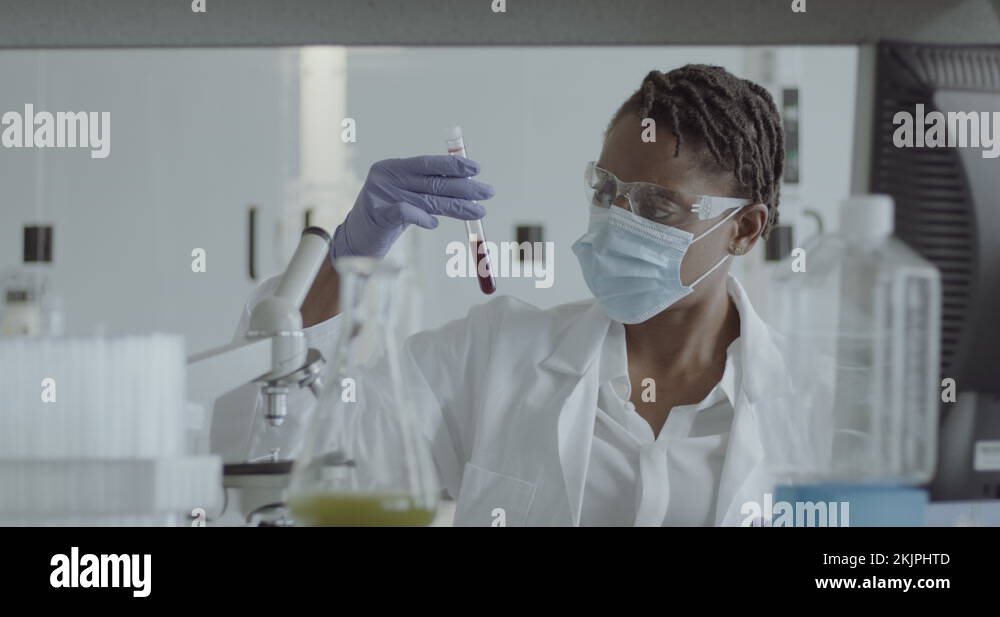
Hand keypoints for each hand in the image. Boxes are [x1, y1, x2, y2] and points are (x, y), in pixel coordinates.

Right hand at [331, 155, 494, 257]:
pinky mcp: (377, 215)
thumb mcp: (408, 199)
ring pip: (426, 199)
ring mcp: (380, 195)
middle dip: (464, 188)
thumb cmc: (386, 218)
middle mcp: (387, 177)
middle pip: (432, 182)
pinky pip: (406, 213)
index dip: (453, 166)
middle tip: (488, 192)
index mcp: (394, 167)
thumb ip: (429, 190)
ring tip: (478, 212)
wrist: (357, 241)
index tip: (476, 170)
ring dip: (456, 206)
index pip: (428, 163)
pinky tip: (434, 223)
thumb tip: (468, 186)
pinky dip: (422, 218)